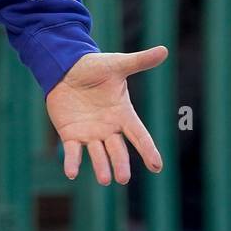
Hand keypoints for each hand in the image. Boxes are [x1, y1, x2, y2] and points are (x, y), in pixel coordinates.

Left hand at [45, 46, 166, 184]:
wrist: (66, 68)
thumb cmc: (94, 67)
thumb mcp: (117, 65)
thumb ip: (139, 61)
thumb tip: (164, 50)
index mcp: (123, 114)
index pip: (139, 135)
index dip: (148, 150)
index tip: (156, 166)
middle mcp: (108, 128)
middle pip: (118, 150)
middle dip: (120, 164)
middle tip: (123, 179)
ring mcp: (90, 133)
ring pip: (97, 154)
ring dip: (101, 167)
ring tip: (105, 180)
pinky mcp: (70, 134)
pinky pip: (72, 151)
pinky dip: (72, 162)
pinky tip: (71, 173)